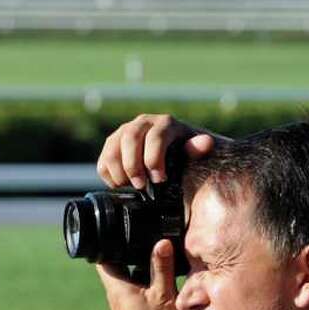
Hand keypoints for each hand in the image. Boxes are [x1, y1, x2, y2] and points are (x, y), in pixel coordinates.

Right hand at [97, 113, 216, 188]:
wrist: (172, 151)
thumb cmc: (183, 154)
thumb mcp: (193, 152)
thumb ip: (197, 149)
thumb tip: (205, 143)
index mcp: (164, 123)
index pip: (155, 137)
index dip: (154, 160)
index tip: (159, 180)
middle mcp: (142, 122)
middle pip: (129, 140)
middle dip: (133, 166)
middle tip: (141, 186)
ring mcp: (124, 131)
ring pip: (112, 149)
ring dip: (118, 172)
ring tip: (130, 187)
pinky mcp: (112, 144)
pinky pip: (104, 160)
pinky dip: (109, 175)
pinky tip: (122, 184)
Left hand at [98, 238, 187, 309]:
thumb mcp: (165, 296)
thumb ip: (162, 268)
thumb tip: (161, 242)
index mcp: (118, 289)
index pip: (102, 259)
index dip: (108, 242)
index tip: (120, 229)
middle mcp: (117, 296)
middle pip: (116, 265)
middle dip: (128, 250)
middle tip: (143, 236)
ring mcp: (125, 304)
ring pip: (128, 276)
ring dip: (139, 264)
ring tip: (155, 251)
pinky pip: (137, 287)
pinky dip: (146, 278)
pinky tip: (161, 273)